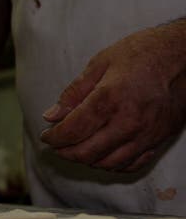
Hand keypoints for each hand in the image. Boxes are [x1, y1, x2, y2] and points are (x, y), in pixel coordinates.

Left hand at [40, 22, 185, 171]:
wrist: (185, 55)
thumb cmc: (142, 53)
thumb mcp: (100, 63)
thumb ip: (73, 93)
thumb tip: (51, 116)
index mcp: (110, 99)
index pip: (72, 131)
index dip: (53, 138)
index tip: (46, 136)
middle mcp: (129, 121)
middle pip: (86, 153)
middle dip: (65, 152)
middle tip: (57, 145)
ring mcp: (146, 134)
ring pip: (107, 163)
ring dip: (86, 160)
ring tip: (76, 148)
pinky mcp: (159, 140)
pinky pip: (130, 165)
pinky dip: (111, 164)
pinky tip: (102, 153)